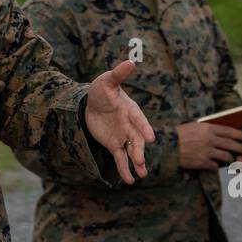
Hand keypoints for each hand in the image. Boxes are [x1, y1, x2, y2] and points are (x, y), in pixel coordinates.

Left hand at [84, 60, 156, 183]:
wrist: (92, 103)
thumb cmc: (103, 90)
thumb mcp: (108, 80)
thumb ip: (119, 74)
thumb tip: (130, 61)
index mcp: (131, 110)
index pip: (139, 120)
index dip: (144, 128)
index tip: (150, 138)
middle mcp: (130, 125)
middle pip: (137, 140)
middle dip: (139, 151)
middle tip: (142, 161)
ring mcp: (123, 136)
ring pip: (132, 151)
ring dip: (136, 163)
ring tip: (141, 175)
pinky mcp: (114, 145)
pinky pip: (121, 159)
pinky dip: (124, 169)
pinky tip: (129, 180)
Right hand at [178, 120, 241, 169]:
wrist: (168, 145)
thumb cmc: (180, 134)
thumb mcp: (195, 126)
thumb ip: (208, 129)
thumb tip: (221, 133)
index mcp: (208, 129)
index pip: (229, 131)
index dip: (239, 135)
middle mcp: (210, 140)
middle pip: (231, 144)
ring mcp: (207, 152)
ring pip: (226, 156)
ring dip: (231, 158)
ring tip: (233, 159)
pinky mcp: (203, 162)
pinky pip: (215, 166)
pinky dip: (217, 166)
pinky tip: (217, 165)